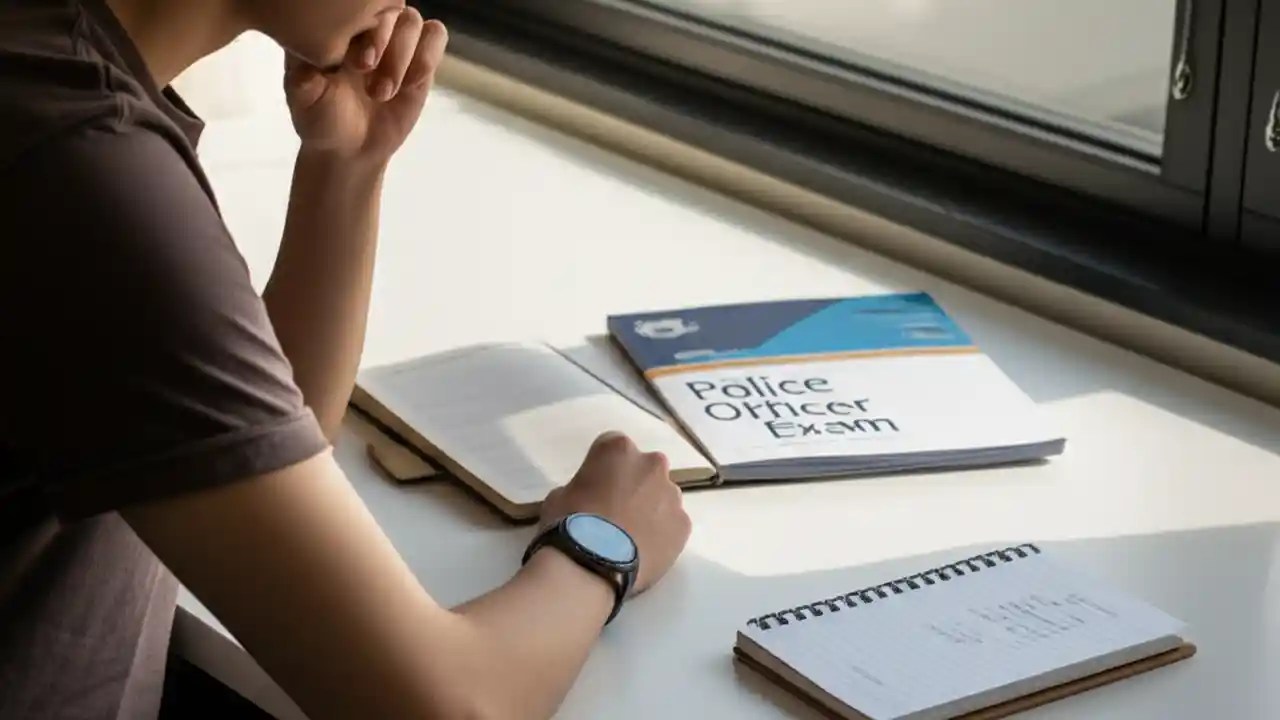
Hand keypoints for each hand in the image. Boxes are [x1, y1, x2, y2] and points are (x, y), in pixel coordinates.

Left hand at [284, 8, 447, 161]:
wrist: (350, 148)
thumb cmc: (321, 119)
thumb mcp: (304, 100)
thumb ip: (304, 76)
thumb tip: (312, 55)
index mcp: (333, 25)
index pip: (352, 4)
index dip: (359, 27)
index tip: (356, 64)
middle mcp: (365, 25)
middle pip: (387, 5)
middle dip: (382, 39)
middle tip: (367, 72)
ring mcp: (394, 39)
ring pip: (411, 20)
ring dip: (402, 55)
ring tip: (384, 92)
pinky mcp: (419, 57)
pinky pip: (436, 35)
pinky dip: (427, 58)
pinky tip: (410, 86)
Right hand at [540, 432, 692, 594]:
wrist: (591, 565)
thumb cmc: (568, 525)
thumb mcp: (559, 495)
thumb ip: (583, 486)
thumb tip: (590, 497)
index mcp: (618, 449)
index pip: (612, 447)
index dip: (603, 468)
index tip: (596, 487)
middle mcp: (651, 464)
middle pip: (645, 469)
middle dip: (634, 485)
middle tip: (617, 511)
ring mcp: (672, 495)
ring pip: (663, 497)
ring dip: (651, 509)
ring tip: (632, 537)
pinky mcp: (684, 525)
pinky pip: (673, 525)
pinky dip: (662, 534)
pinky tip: (644, 551)